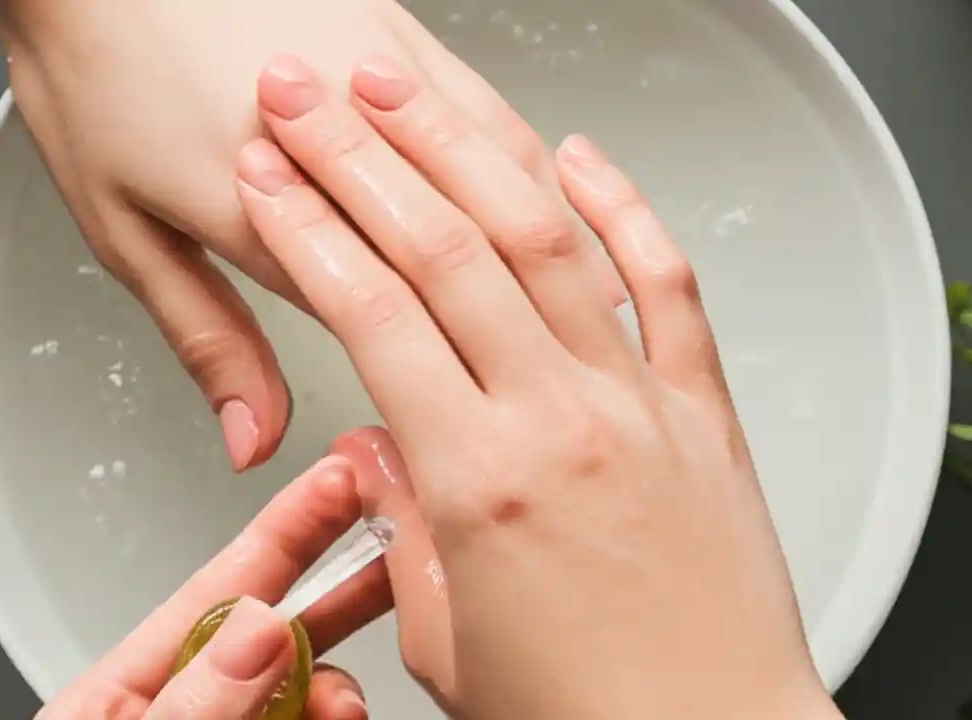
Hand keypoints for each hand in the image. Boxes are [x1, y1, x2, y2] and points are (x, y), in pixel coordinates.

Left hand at [0, 0, 617, 470]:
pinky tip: (552, 193)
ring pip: (499, 181)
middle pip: (466, 256)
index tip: (483, 422)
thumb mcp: (124, 231)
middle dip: (522, 325)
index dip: (443, 382)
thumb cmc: (96, 72)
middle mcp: (344, 150)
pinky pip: (493, 111)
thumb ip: (207, 340)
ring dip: (550, 247)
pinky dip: (531, 169)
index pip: (390, 325)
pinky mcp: (398, 31)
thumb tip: (252, 436)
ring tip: (593, 303)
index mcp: (273, 216)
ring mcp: (382, 82)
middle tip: (575, 380)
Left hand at [36, 456, 387, 719]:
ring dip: (336, 689)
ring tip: (340, 709)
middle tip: (403, 543)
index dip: (287, 526)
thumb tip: (260, 629)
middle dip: (343, 586)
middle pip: (279, 630)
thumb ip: (193, 700)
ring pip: (306, 690)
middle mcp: (188, 702)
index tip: (339, 475)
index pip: (221, 584)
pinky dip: (333, 719)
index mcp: (128, 685)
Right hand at [232, 55, 845, 719]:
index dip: (309, 229)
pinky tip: (576, 156)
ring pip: (545, 239)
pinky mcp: (701, 409)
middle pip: (444, 248)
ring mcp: (639, 403)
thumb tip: (379, 454)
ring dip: (464, 151)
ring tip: (405, 93)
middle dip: (361, 156)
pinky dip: (621, 206)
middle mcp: (562, 421)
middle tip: (309, 97)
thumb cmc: (586, 714)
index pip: (372, 314)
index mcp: (482, 482)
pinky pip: (665, 280)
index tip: (270, 176)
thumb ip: (403, 525)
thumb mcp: (447, 635)